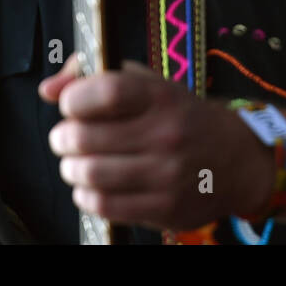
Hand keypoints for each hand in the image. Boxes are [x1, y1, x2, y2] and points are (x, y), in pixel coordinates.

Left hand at [39, 56, 276, 230]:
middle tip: (64, 138)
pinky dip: (85, 195)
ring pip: (90, 174)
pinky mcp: (166, 208)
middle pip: (86, 137)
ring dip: (71, 168)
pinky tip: (91, 185)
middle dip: (62, 138)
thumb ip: (94, 76)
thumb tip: (47, 90)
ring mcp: (167, 175)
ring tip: (76, 163)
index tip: (71, 105)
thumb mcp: (148, 84)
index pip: (106, 91)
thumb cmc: (178, 115)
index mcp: (161, 97)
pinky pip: (104, 206)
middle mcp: (166, 134)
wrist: (237, 158)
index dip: (74, 98)